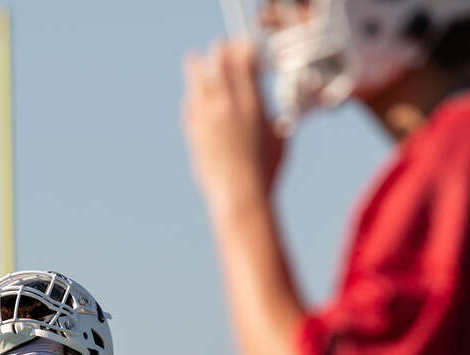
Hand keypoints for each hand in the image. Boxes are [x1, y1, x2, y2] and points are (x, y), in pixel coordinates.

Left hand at [182, 40, 284, 214]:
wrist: (240, 194)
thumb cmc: (267, 170)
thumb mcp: (279, 137)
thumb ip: (272, 117)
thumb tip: (267, 111)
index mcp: (251, 103)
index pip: (243, 62)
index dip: (243, 50)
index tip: (243, 46)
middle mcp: (227, 107)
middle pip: (218, 66)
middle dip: (220, 54)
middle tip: (218, 48)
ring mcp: (208, 119)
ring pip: (198, 83)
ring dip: (197, 69)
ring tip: (194, 60)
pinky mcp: (195, 135)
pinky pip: (190, 108)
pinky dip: (191, 99)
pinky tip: (191, 97)